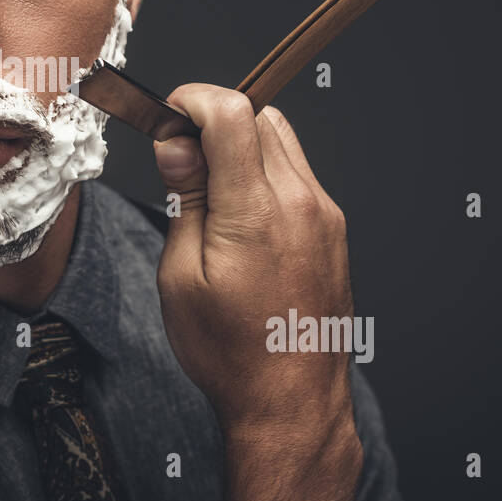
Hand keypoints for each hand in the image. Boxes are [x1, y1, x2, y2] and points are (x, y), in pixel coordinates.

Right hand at [152, 86, 360, 500]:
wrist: (291, 400)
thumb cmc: (230, 351)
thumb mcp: (181, 276)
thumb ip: (185, 199)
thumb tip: (178, 144)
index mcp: (256, 211)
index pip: (232, 111)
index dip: (193, 100)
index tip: (168, 118)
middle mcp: (299, 202)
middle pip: (258, 115)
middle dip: (213, 122)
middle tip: (181, 162)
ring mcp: (323, 214)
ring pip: (281, 139)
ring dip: (241, 146)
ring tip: (210, 193)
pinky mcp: (333, 228)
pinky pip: (297, 173)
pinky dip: (264, 173)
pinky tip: (239, 218)